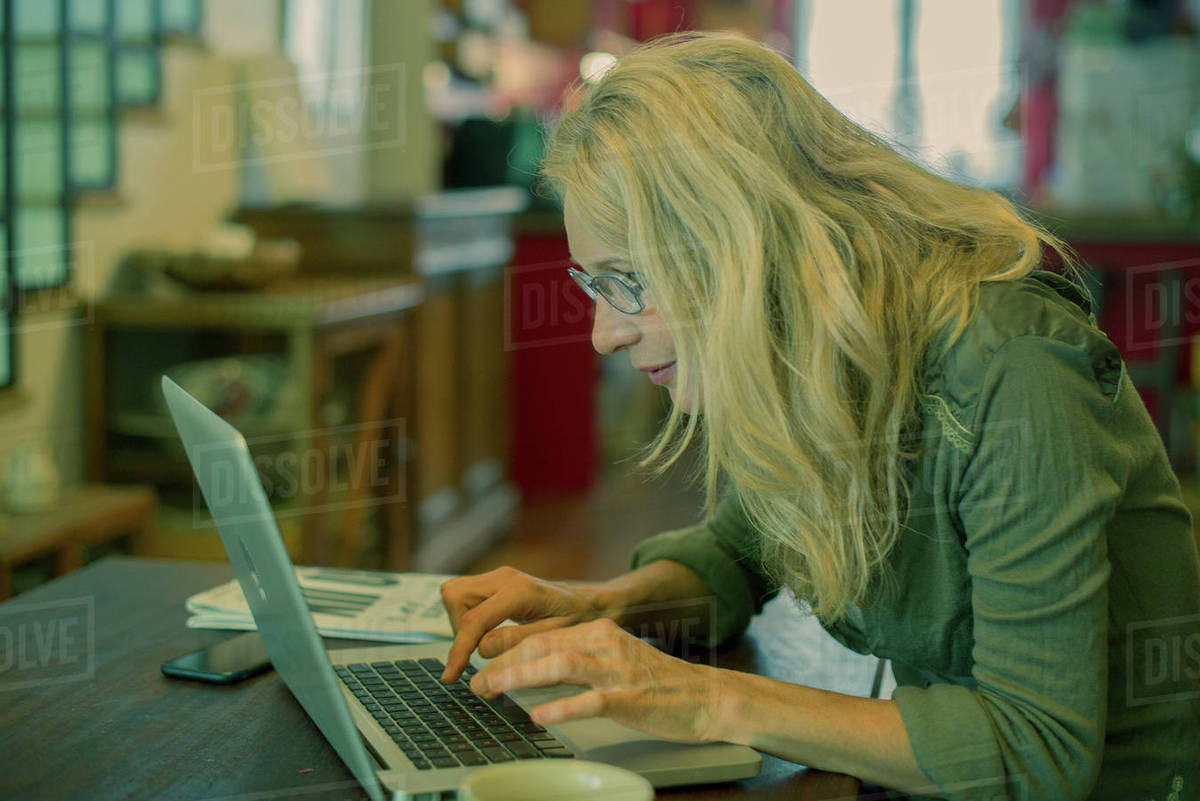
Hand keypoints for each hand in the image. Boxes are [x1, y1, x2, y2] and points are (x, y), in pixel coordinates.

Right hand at [439, 567, 608, 682]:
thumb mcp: (552, 638)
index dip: (459, 650)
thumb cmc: (577, 621)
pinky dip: (466, 617)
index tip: (450, 677)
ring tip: (483, 644)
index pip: (474, 619)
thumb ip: (515, 642)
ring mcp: (499, 576)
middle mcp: (505, 577)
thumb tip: (480, 650)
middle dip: (458, 630)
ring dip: (460, 623)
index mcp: (520, 591)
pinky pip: (465, 596)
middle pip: (455, 597)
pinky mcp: (495, 582)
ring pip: (455, 594)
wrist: (589, 604)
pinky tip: (485, 635)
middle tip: (474, 654)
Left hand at [469, 618, 724, 743]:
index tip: (480, 662)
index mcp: (598, 632)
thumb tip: (531, 667)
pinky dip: (562, 708)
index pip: (543, 635)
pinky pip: (590, 702)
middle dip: (504, 663)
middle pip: (544, 646)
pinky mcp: (630, 697)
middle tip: (475, 681)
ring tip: (492, 690)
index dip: (507, 648)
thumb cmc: (655, 684)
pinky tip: (539, 715)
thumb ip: (577, 658)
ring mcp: (617, 670)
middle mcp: (605, 644)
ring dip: (520, 677)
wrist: (705, 697)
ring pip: (561, 665)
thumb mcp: (612, 660)